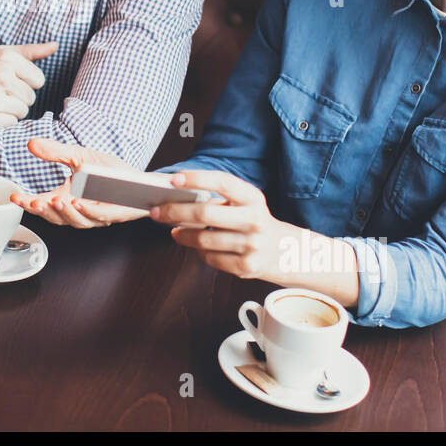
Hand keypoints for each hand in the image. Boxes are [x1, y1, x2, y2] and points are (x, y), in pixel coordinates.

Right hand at [0, 42, 57, 126]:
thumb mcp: (1, 53)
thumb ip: (31, 51)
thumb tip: (56, 46)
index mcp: (6, 59)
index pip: (39, 80)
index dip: (27, 83)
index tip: (11, 81)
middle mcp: (0, 76)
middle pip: (31, 98)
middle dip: (18, 97)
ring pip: (22, 112)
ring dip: (11, 110)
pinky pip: (11, 123)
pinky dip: (2, 120)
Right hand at [9, 137, 148, 227]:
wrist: (140, 180)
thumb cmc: (109, 172)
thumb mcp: (79, 156)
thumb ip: (55, 152)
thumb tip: (31, 143)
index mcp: (67, 198)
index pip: (43, 204)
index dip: (27, 204)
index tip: (14, 197)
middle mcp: (79, 211)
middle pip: (56, 218)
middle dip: (43, 211)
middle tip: (34, 202)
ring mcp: (95, 215)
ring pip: (76, 221)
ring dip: (64, 213)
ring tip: (55, 201)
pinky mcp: (113, 214)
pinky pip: (98, 216)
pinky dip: (87, 211)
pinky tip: (78, 202)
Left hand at [149, 170, 290, 278]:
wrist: (288, 252)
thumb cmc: (255, 222)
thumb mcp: (248, 204)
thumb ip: (220, 199)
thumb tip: (177, 198)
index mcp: (253, 198)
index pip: (222, 182)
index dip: (196, 178)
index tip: (173, 179)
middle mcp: (254, 220)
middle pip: (205, 214)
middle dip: (174, 212)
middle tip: (157, 212)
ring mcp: (251, 245)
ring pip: (203, 240)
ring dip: (182, 236)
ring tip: (175, 232)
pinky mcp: (246, 266)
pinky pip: (210, 258)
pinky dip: (200, 253)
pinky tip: (199, 248)